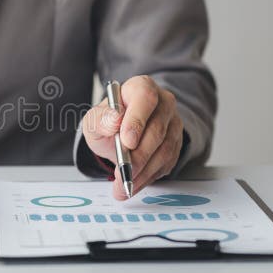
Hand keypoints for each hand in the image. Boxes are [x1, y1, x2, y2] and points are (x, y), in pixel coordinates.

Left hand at [82, 76, 183, 199]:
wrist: (118, 135)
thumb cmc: (108, 123)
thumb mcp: (95, 120)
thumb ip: (100, 120)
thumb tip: (114, 119)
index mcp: (141, 88)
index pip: (145, 98)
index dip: (137, 120)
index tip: (126, 141)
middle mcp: (163, 103)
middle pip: (157, 129)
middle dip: (138, 156)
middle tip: (122, 172)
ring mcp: (173, 124)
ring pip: (164, 150)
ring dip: (143, 171)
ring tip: (123, 184)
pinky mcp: (177, 144)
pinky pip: (166, 163)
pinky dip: (148, 177)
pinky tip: (133, 183)